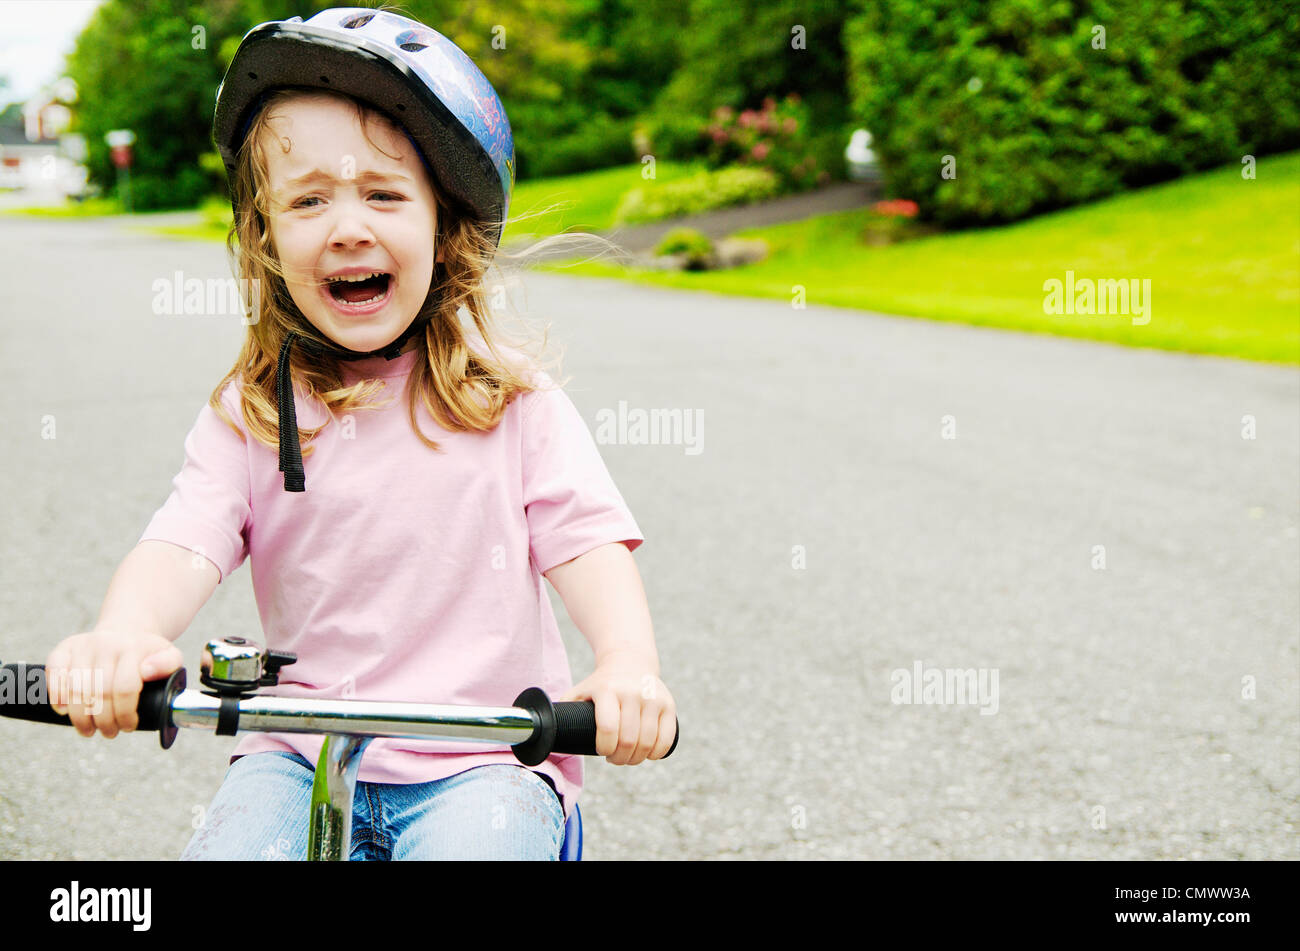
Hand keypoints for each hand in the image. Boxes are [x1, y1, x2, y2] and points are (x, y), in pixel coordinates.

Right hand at [44, 630, 183, 738]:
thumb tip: (147, 671)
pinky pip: (54, 672)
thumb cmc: (148, 654)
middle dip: (104, 721)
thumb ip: (169, 664)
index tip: (128, 727)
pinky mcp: (65, 647)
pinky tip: (63, 710)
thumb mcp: (170, 656)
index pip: (125, 689)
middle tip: (109, 733)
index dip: (125, 714)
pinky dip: (56, 694)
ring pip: (75, 688)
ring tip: (88, 730)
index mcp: (134, 648)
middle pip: (99, 693)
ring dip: (80, 717)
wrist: (127, 631)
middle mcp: (106, 643)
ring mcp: (84, 645)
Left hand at [557, 650, 675, 764]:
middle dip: (620, 758)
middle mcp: (632, 693)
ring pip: (647, 743)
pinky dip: (656, 753)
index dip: (605, 749)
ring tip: (628, 757)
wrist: (629, 661)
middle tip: (614, 759)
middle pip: (628, 741)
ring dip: (636, 759)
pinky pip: (666, 739)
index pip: (608, 729)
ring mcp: (653, 698)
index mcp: (607, 690)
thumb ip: (563, 710)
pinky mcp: (668, 704)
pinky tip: (648, 754)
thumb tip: (545, 736)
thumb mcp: (580, 691)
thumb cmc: (599, 684)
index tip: (602, 751)